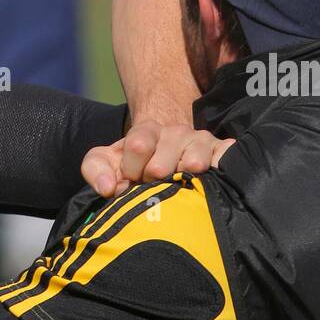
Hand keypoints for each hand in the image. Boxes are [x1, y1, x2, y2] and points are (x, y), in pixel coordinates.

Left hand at [81, 119, 235, 197]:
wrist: (169, 158)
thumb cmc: (134, 165)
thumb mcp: (107, 162)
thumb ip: (95, 169)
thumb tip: (109, 187)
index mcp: (146, 132)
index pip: (138, 144)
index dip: (131, 168)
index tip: (131, 179)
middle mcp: (175, 133)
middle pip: (163, 160)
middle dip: (155, 177)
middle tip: (155, 184)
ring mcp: (200, 142)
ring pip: (193, 161)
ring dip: (183, 177)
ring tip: (180, 183)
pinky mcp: (221, 152)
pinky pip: (224, 157)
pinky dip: (219, 167)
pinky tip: (212, 176)